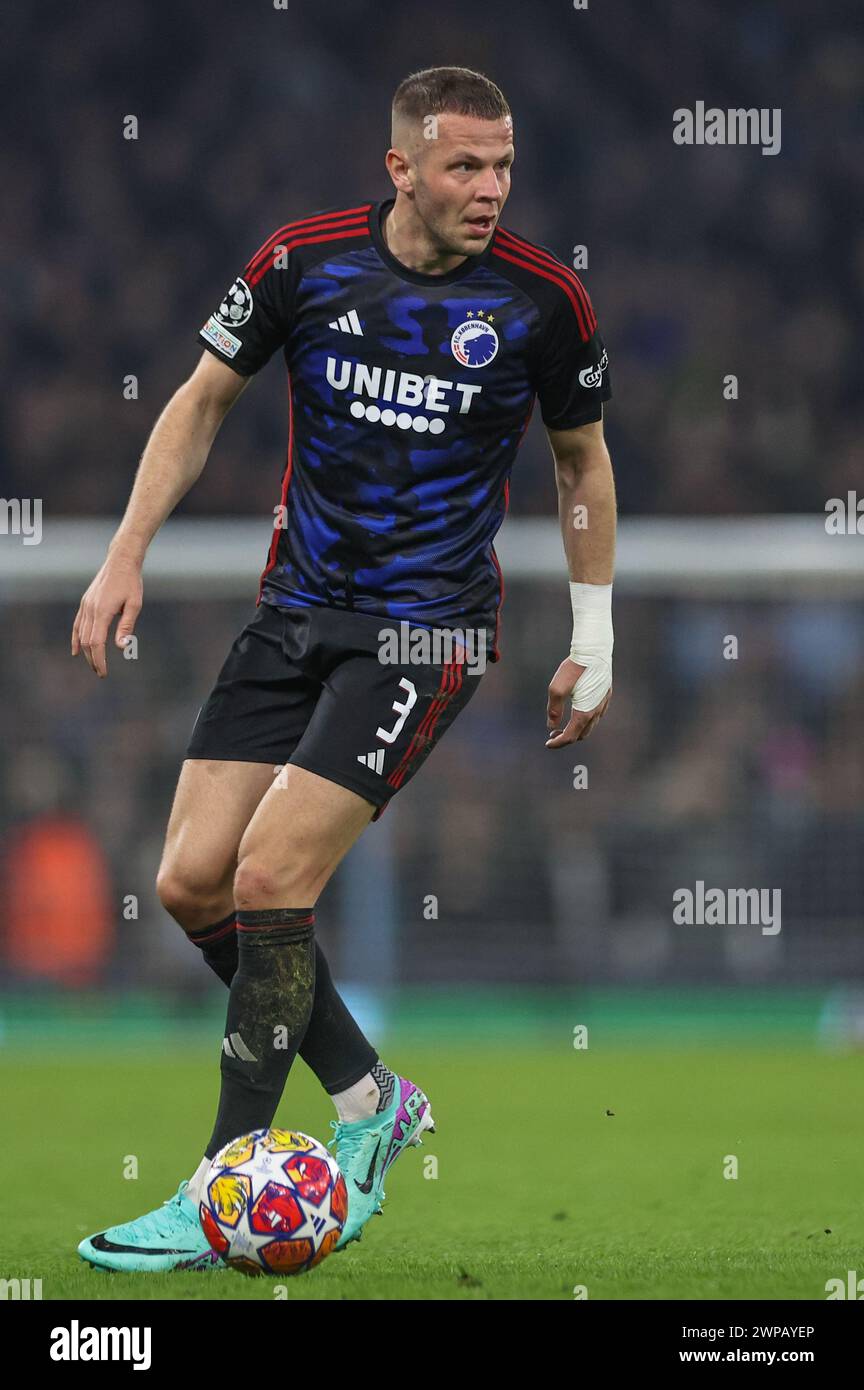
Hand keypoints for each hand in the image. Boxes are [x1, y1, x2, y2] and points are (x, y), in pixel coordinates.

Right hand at [71, 552, 142, 676]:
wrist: (120, 561)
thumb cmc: (131, 582)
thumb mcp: (134, 604)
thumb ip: (127, 626)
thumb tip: (122, 648)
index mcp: (102, 611)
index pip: (97, 643)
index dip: (99, 659)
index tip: (103, 672)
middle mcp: (90, 609)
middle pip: (87, 641)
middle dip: (93, 659)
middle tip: (101, 673)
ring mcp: (86, 605)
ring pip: (81, 634)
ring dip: (86, 652)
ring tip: (93, 665)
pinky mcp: (85, 603)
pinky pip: (78, 624)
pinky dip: (76, 639)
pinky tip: (76, 650)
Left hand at [545, 657, 611, 747]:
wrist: (594, 651)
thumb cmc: (574, 668)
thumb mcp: (556, 688)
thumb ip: (554, 710)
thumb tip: (551, 726)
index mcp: (584, 712)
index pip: (570, 736)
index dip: (558, 743)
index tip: (547, 744)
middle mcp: (596, 711)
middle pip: (581, 734)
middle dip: (566, 737)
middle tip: (553, 734)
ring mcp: (603, 703)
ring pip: (590, 725)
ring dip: (576, 729)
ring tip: (563, 724)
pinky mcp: (606, 695)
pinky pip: (596, 715)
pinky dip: (584, 720)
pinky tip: (577, 711)